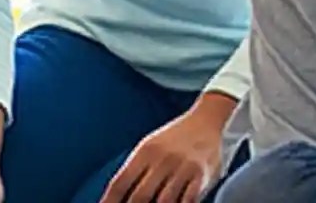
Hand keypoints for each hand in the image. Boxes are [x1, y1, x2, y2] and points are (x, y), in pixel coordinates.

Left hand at [100, 93, 235, 202]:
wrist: (206, 120)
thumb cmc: (175, 137)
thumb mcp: (150, 145)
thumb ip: (136, 169)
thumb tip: (117, 194)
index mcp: (145, 152)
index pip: (120, 182)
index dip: (109, 201)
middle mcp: (162, 160)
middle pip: (139, 197)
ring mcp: (182, 169)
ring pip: (164, 202)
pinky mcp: (201, 176)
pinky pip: (187, 201)